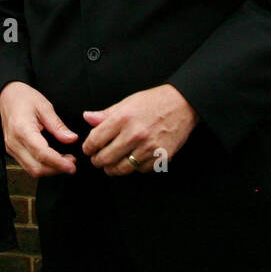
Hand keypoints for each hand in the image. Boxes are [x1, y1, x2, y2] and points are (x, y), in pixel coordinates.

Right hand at [0, 81, 77, 177]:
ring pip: (31, 169)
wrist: (7, 96)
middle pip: (36, 167)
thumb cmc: (24, 98)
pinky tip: (54, 160)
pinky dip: (42, 166)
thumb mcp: (45, 107)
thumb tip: (72, 139)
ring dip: (50, 170)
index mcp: (22, 129)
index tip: (72, 166)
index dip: (58, 162)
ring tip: (65, 162)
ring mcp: (11, 148)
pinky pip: (27, 164)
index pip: (42, 153)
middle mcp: (14, 142)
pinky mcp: (12, 150)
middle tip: (72, 164)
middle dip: (56, 169)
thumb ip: (58, 126)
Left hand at [82, 84, 197, 176]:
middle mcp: (134, 134)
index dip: (88, 148)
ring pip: (121, 169)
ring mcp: (148, 148)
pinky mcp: (161, 157)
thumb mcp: (127, 102)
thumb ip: (106, 114)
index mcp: (123, 118)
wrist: (183, 104)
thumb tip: (87, 118)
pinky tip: (133, 160)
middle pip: (105, 158)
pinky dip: (134, 168)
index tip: (89, 149)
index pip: (95, 140)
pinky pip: (140, 170)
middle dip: (97, 161)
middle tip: (98, 159)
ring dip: (113, 169)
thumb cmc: (154, 101)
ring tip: (111, 165)